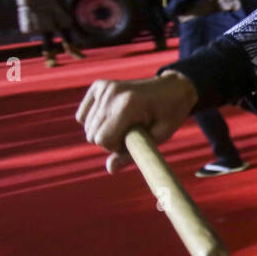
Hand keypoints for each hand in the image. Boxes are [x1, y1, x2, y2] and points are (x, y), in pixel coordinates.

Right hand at [76, 71, 197, 173]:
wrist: (174, 88)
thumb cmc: (170, 114)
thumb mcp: (159, 136)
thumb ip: (133, 153)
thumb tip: (110, 168)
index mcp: (128, 105)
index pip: (103, 140)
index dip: (116, 147)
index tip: (134, 140)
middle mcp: (112, 94)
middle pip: (92, 135)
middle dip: (110, 140)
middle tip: (132, 132)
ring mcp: (104, 88)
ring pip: (87, 127)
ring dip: (104, 131)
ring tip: (126, 122)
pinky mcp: (98, 86)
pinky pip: (83, 115)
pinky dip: (94, 121)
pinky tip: (113, 117)